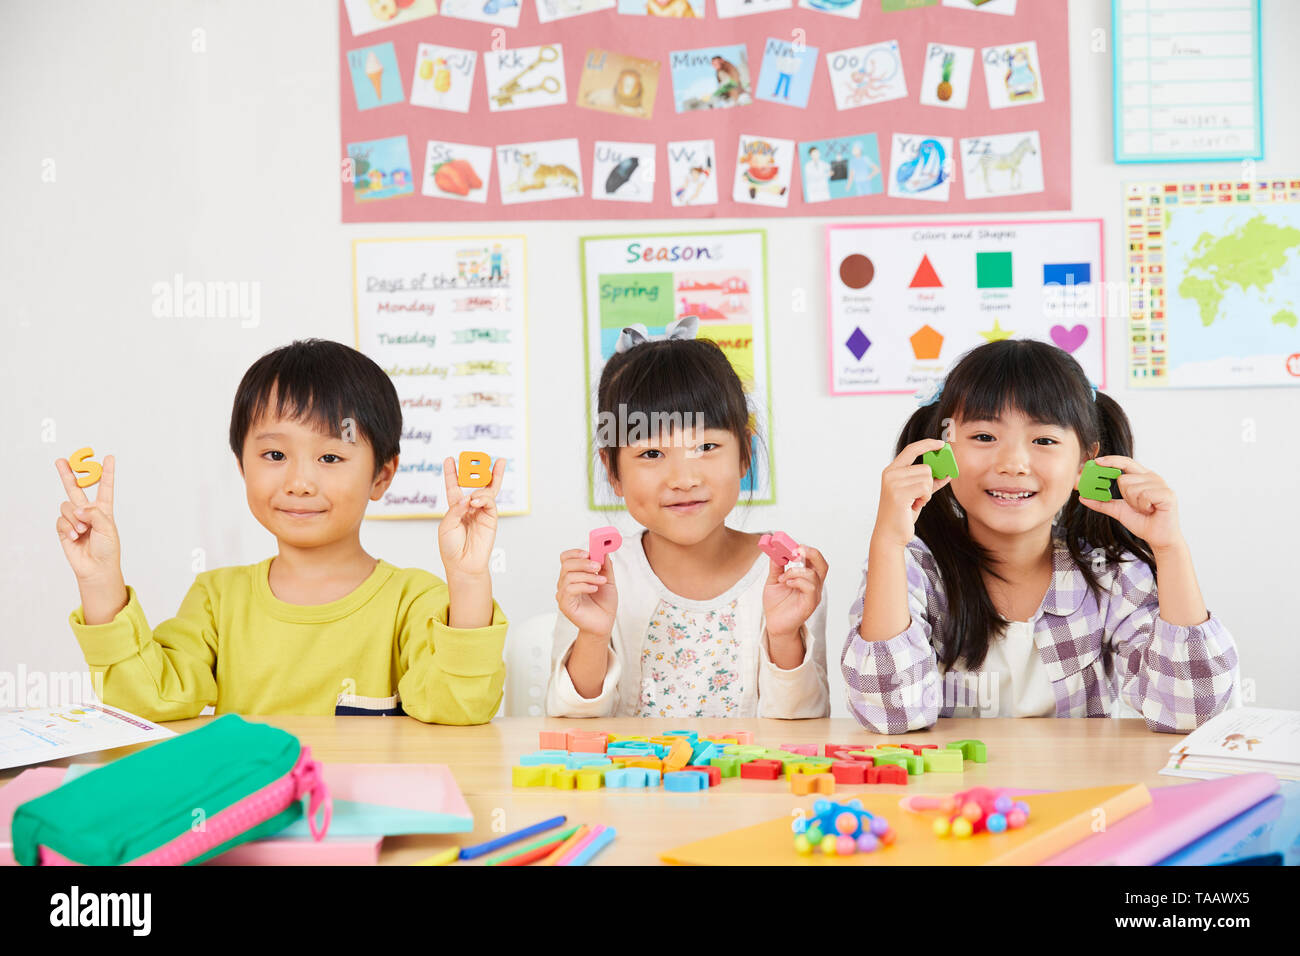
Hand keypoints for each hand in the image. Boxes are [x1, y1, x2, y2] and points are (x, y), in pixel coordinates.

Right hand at [55, 453, 121, 582]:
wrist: (96, 567)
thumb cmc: (107, 548)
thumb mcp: (108, 528)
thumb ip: (94, 514)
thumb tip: (78, 509)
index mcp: (103, 509)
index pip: (104, 487)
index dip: (107, 473)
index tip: (109, 457)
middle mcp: (88, 511)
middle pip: (76, 489)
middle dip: (68, 474)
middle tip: (61, 460)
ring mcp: (74, 519)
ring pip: (67, 506)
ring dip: (74, 518)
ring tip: (82, 530)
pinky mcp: (64, 528)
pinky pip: (61, 520)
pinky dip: (68, 528)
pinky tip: (74, 537)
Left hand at [437, 456, 505, 579]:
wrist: (463, 564)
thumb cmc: (450, 547)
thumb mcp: (446, 526)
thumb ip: (456, 509)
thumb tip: (469, 497)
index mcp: (455, 507)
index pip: (453, 486)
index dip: (452, 473)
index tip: (449, 459)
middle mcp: (469, 506)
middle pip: (476, 483)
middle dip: (479, 470)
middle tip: (481, 457)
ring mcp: (481, 511)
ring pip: (487, 490)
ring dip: (484, 484)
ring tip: (479, 490)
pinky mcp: (491, 518)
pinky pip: (489, 502)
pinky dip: (483, 498)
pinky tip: (476, 501)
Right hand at [556, 548, 617, 636]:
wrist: (605, 623)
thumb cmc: (604, 603)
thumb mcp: (608, 580)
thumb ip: (605, 566)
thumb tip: (603, 550)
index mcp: (574, 574)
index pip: (566, 558)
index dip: (575, 553)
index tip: (589, 553)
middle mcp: (565, 583)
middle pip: (566, 565)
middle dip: (583, 563)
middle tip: (598, 566)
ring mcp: (563, 594)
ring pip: (569, 576)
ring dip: (588, 576)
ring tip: (601, 581)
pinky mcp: (564, 604)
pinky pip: (569, 589)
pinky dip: (584, 586)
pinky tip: (594, 589)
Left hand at [763, 545, 826, 642]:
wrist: (774, 624)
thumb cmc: (776, 604)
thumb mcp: (773, 580)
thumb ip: (776, 566)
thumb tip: (775, 550)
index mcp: (806, 577)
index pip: (814, 559)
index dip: (805, 549)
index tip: (791, 544)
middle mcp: (813, 585)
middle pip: (822, 564)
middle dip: (811, 553)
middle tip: (797, 549)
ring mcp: (814, 594)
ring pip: (814, 575)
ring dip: (796, 571)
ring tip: (783, 577)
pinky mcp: (810, 604)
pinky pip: (810, 588)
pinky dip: (797, 581)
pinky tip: (787, 583)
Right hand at [871, 439, 952, 549]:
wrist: (890, 534)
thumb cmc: (901, 514)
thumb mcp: (916, 494)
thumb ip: (928, 482)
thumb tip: (947, 473)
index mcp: (891, 471)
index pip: (911, 450)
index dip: (927, 444)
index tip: (940, 444)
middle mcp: (890, 474)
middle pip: (926, 467)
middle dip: (930, 483)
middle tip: (921, 496)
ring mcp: (893, 483)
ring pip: (927, 477)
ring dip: (927, 492)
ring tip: (915, 502)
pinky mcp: (899, 493)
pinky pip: (926, 488)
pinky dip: (926, 498)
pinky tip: (915, 505)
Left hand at [1077, 455, 1184, 552]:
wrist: (1158, 537)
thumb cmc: (1142, 521)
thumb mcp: (1117, 510)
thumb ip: (1101, 503)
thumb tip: (1083, 497)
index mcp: (1142, 477)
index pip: (1126, 462)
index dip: (1111, 460)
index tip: (1097, 462)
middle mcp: (1152, 477)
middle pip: (1124, 478)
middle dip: (1124, 496)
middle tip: (1136, 505)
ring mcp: (1161, 484)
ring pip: (1132, 488)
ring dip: (1134, 503)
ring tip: (1145, 509)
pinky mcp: (1167, 494)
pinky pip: (1144, 495)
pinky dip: (1143, 506)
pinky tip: (1151, 510)